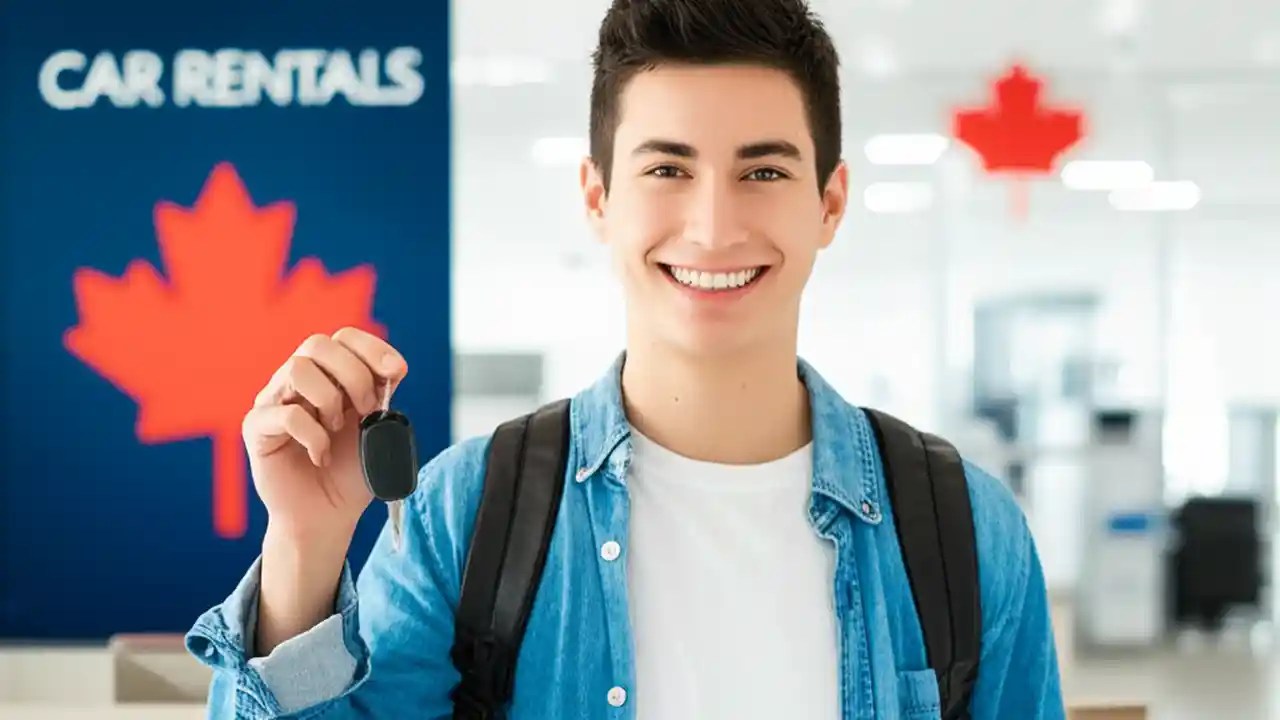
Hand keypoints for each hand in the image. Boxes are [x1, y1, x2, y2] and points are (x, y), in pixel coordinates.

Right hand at [242, 327, 407, 543]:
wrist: (327, 515)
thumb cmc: (349, 473)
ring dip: (328, 399)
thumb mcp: (377, 429)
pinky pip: (285, 414)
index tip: (397, 373)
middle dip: (353, 374)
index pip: (344, 337)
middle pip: (318, 344)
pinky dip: (313, 436)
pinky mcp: (257, 428)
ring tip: (336, 430)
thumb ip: (382, 397)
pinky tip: (319, 456)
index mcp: (330, 376)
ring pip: (297, 369)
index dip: (372, 348)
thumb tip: (390, 371)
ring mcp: (274, 401)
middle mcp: (299, 382)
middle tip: (367, 409)